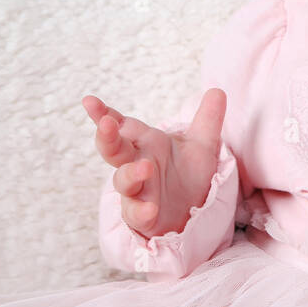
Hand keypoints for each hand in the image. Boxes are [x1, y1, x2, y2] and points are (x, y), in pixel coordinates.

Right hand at [82, 89, 226, 239]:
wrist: (192, 212)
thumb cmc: (187, 175)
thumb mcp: (202, 145)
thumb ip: (208, 119)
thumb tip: (218, 91)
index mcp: (146, 143)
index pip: (123, 124)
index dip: (105, 113)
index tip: (89, 101)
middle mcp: (136, 164)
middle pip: (114, 149)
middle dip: (107, 137)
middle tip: (106, 124)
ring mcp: (136, 191)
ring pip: (124, 180)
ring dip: (130, 173)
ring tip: (145, 167)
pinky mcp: (141, 216)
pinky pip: (137, 214)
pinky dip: (141, 211)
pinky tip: (150, 209)